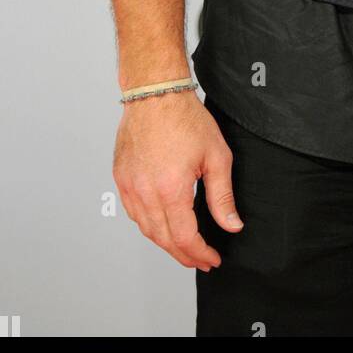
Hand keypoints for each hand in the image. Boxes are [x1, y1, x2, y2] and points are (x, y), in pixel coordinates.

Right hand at [113, 89, 243, 270]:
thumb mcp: (216, 156)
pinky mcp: (121, 178)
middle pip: (164, 239)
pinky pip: (134, 213)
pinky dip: (149, 225)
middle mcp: (145, 192)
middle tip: (201, 260)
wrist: (155, 93)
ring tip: (184, 247)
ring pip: (146, 229)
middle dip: (184, 255)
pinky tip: (162, 225)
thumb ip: (222, 196)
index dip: (200, 253)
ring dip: (166, 243)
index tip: (212, 259)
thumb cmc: (185, 118)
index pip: (185, 238)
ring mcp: (129, 186)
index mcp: (170, 189)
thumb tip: (231, 225)